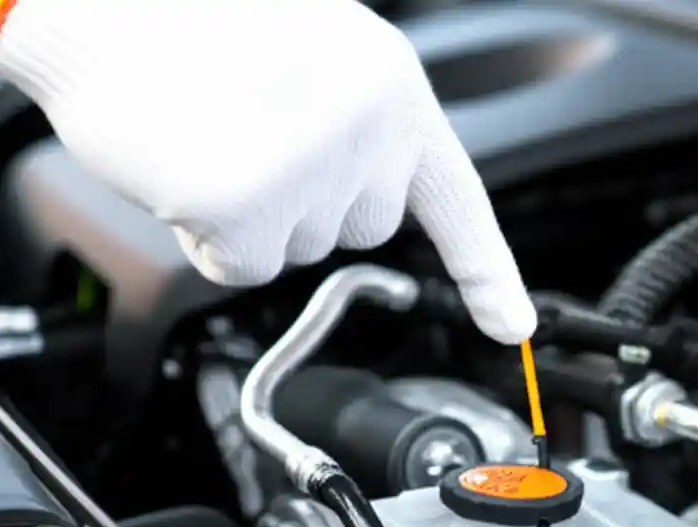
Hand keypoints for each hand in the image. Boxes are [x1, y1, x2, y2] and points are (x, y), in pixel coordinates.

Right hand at [0, 0, 534, 343]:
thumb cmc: (190, 14)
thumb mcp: (314, 51)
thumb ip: (355, 120)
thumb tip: (361, 192)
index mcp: (393, 86)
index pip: (456, 198)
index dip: (486, 269)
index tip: (511, 325)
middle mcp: (371, 130)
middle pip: (361, 228)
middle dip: (309, 206)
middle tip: (251, 138)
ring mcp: (314, 170)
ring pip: (297, 251)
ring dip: (254, 217)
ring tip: (211, 136)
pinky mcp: (250, 207)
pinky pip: (243, 268)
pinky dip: (207, 239)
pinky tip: (186, 169)